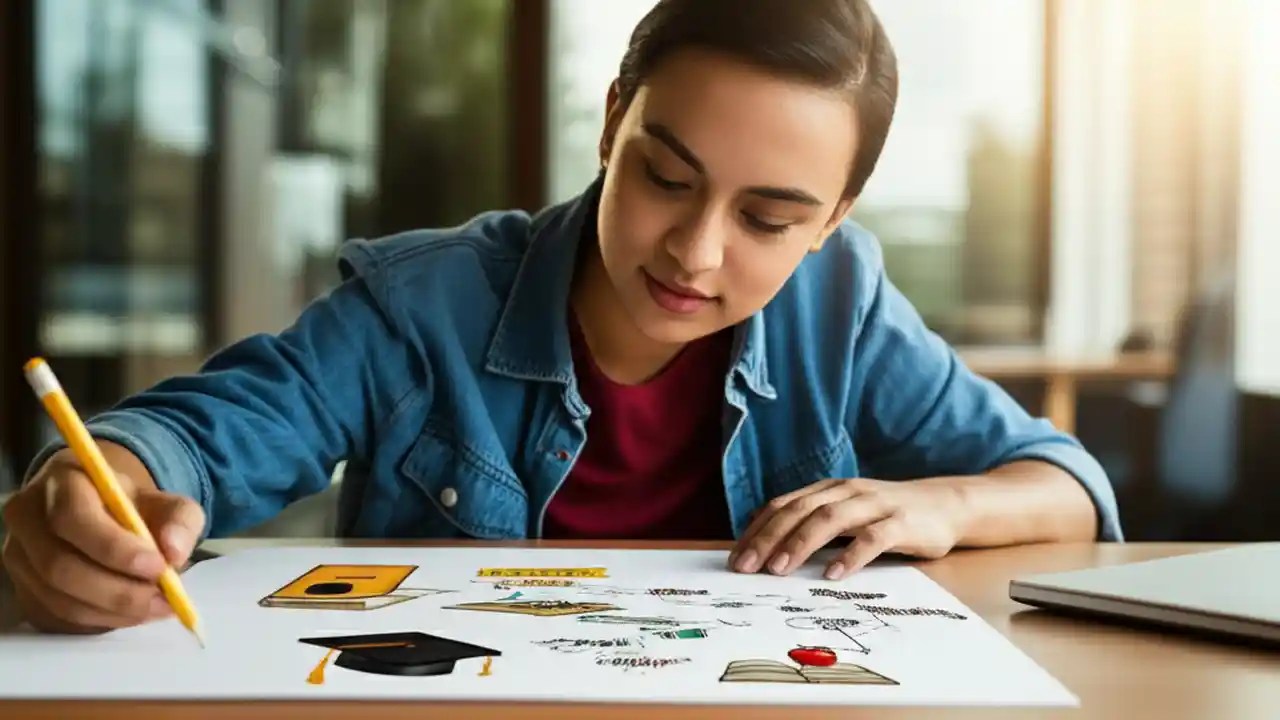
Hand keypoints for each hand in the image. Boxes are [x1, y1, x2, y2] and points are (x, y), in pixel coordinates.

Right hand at [1, 446, 204, 633]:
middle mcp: (26, 517)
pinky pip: (55, 618)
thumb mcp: (167, 502)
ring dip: (111, 611)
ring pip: (58, 598)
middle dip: (117, 591)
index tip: (158, 567)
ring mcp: (18, 556)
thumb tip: (174, 553)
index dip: (115, 549)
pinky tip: (129, 614)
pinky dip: (98, 622)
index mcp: (61, 482)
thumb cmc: (133, 506)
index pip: (73, 518)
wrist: (102, 511)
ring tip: (153, 608)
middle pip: (60, 566)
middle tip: (162, 600)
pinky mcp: (22, 589)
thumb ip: (180, 521)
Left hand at [728, 477, 964, 580]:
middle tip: (746, 567)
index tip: (735, 557)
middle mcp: (847, 492)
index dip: (758, 530)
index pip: (784, 505)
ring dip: (800, 544)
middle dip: (769, 539)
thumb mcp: (847, 513)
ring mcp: (875, 504)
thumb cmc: (888, 515)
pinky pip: (872, 538)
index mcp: (830, 489)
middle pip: (800, 511)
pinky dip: (850, 556)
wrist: (947, 504)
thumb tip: (768, 547)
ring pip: (830, 519)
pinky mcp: (902, 523)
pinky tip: (833, 574)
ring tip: (778, 570)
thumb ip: (814, 524)